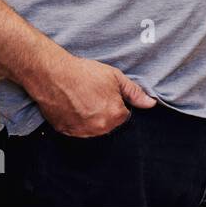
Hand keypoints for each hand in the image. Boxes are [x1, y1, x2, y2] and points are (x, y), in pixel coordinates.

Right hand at [29, 52, 156, 137]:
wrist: (54, 75)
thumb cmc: (85, 73)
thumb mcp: (115, 77)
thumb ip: (134, 93)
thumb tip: (151, 104)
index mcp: (115, 115)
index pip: (124, 116)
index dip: (117, 104)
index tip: (107, 94)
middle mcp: (100, 128)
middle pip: (110, 124)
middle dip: (106, 113)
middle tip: (93, 96)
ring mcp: (82, 133)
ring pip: (94, 129)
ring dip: (92, 119)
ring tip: (82, 101)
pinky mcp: (66, 133)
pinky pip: (78, 131)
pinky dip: (77, 122)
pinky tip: (73, 107)